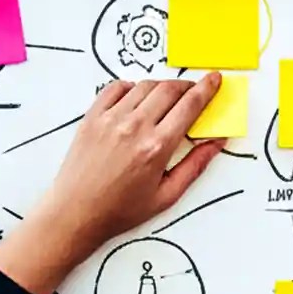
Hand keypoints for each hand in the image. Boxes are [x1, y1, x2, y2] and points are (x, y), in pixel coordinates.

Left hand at [0, 75, 225, 293]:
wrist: (75, 213)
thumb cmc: (120, 209)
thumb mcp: (167, 195)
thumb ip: (195, 165)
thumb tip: (217, 142)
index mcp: (156, 147)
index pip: (189, 105)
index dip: (206, 88)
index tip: (214, 79)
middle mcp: (134, 127)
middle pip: (169, 89)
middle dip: (187, 85)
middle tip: (193, 90)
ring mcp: (110, 119)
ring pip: (144, 85)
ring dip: (161, 86)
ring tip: (166, 98)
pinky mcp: (92, 117)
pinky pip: (116, 88)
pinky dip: (131, 86)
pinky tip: (136, 98)